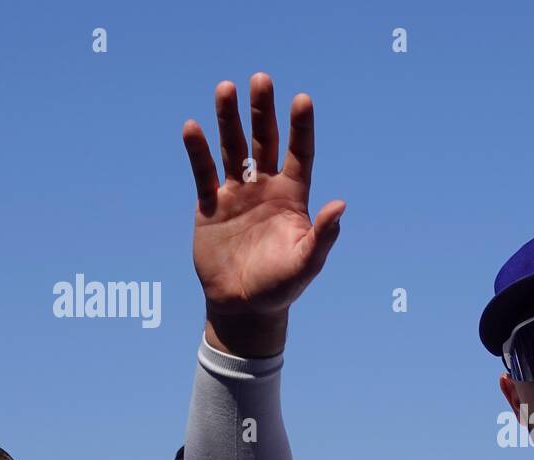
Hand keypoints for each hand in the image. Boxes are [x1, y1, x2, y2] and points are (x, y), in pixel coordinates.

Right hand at [182, 72, 345, 356]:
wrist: (244, 306)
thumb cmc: (281, 286)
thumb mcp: (307, 263)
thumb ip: (323, 235)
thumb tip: (341, 205)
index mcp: (293, 197)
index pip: (300, 154)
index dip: (301, 127)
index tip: (302, 98)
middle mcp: (266, 188)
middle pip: (265, 141)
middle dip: (263, 112)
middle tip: (261, 79)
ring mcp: (237, 194)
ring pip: (232, 148)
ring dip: (228, 119)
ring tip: (225, 88)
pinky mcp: (210, 204)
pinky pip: (203, 172)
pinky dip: (197, 150)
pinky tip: (193, 127)